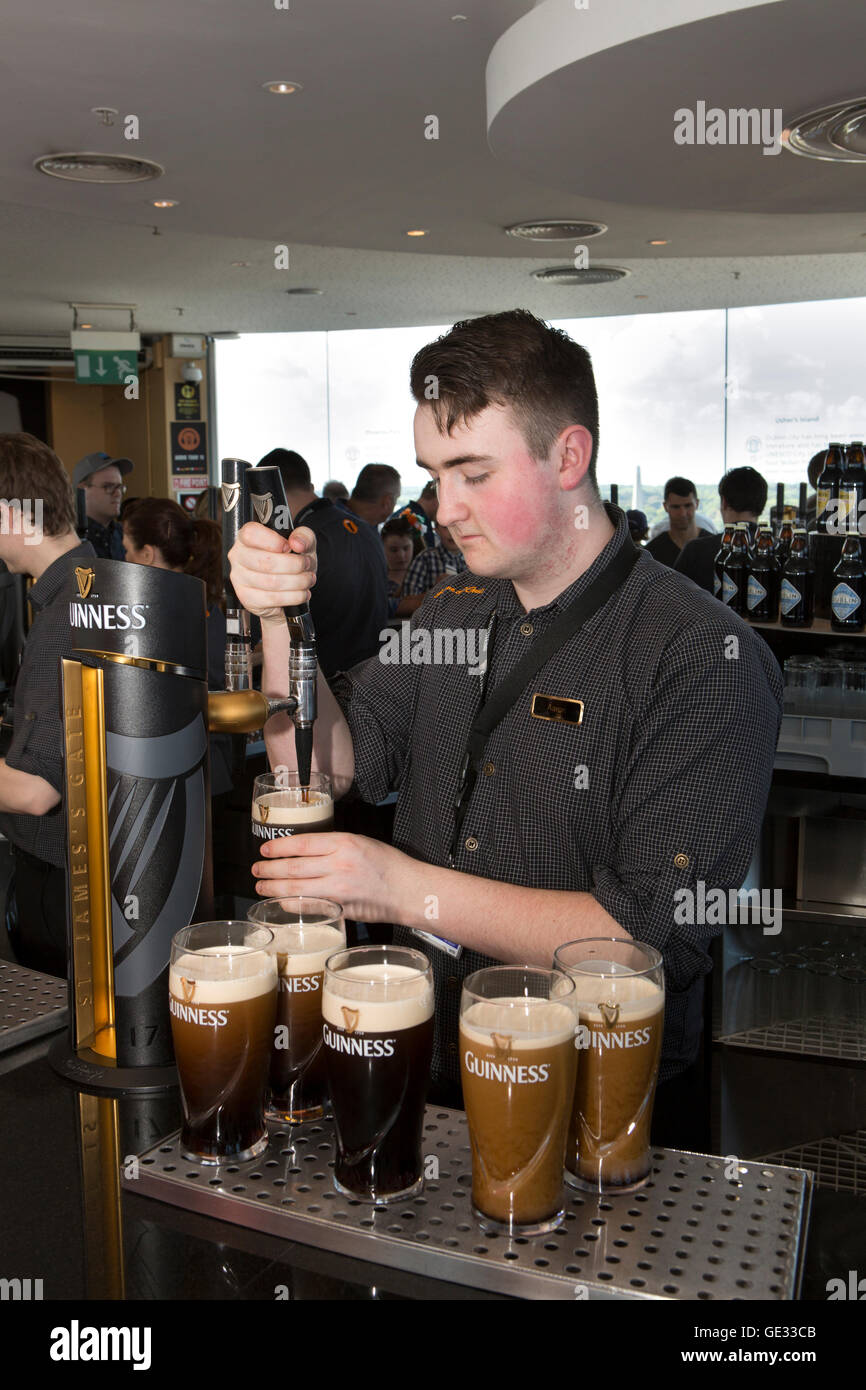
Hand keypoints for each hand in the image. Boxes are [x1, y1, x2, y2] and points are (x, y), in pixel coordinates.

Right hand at [228, 521, 316, 619]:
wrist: (288, 583)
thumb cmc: (290, 558)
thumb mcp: (301, 541)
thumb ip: (303, 535)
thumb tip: (297, 543)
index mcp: (246, 537)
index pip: (250, 534)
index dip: (272, 541)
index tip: (289, 547)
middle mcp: (238, 557)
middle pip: (265, 562)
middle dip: (294, 565)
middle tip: (306, 564)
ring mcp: (240, 579)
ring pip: (272, 582)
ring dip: (298, 582)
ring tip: (308, 579)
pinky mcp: (247, 598)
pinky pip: (273, 599)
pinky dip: (294, 597)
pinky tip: (302, 592)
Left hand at [252, 832, 415, 922]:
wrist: (408, 890)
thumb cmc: (389, 864)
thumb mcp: (361, 842)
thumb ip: (334, 846)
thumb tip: (305, 851)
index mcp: (344, 843)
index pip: (302, 843)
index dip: (279, 848)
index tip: (265, 849)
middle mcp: (339, 865)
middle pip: (294, 867)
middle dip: (270, 869)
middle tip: (256, 869)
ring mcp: (339, 889)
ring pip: (296, 888)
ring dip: (274, 888)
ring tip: (261, 886)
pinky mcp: (340, 908)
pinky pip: (309, 907)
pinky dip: (291, 905)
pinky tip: (280, 902)